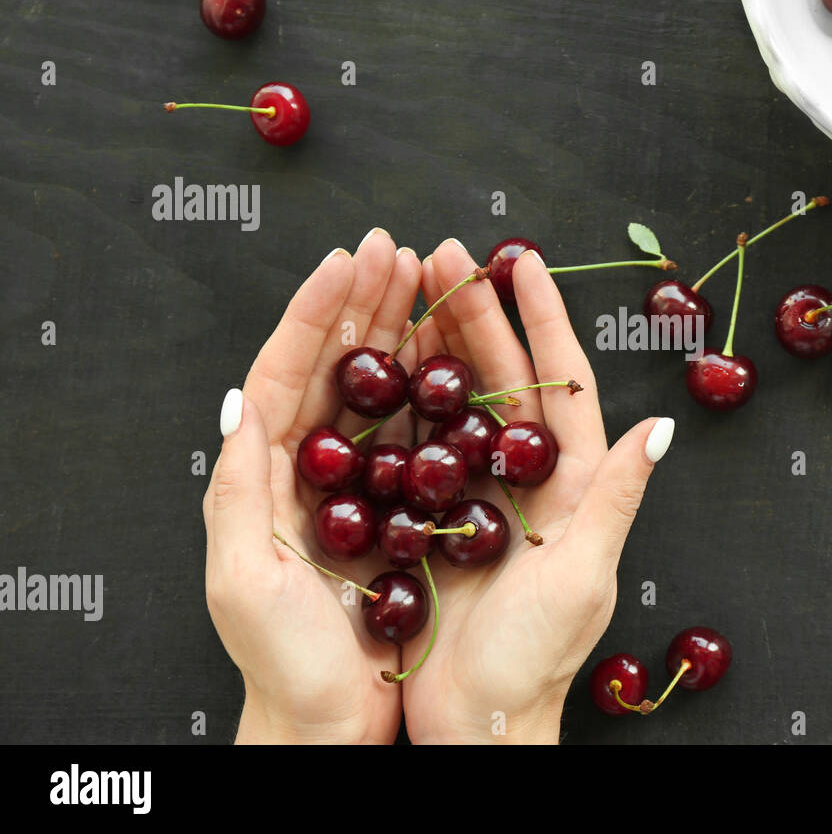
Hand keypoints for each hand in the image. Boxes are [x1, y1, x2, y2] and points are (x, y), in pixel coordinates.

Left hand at [203, 228, 426, 743]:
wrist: (329, 723)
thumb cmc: (283, 659)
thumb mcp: (243, 576)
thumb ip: (235, 487)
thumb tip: (238, 401)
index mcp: (261, 474)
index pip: (285, 369)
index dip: (316, 309)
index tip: (350, 260)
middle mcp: (308, 468)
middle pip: (334, 365)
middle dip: (365, 302)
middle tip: (399, 249)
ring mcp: (355, 485)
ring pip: (378, 388)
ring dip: (402, 331)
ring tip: (429, 279)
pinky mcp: (395, 508)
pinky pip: (413, 433)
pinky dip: (431, 388)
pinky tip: (454, 355)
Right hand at [397, 240, 672, 743]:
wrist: (477, 720)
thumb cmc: (535, 659)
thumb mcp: (583, 574)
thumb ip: (617, 497)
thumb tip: (662, 425)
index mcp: (575, 485)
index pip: (565, 384)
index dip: (545, 320)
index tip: (524, 261)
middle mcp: (529, 479)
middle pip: (505, 378)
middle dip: (479, 313)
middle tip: (444, 257)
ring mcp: (480, 492)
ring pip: (460, 398)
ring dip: (440, 343)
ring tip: (411, 288)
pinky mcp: (437, 514)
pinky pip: (422, 440)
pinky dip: (406, 397)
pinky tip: (382, 360)